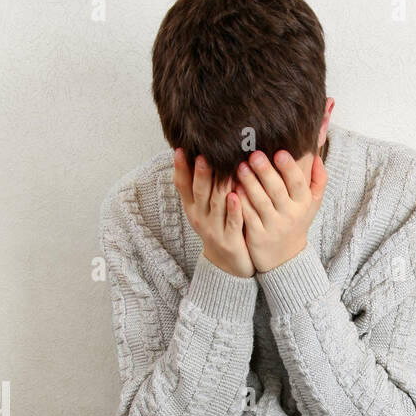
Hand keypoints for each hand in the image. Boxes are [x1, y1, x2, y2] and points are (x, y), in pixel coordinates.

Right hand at [172, 149, 253, 278]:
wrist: (228, 266)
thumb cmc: (219, 229)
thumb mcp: (204, 210)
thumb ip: (203, 186)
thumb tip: (199, 153)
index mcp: (192, 208)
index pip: (182, 186)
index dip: (181, 169)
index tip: (181, 150)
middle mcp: (200, 218)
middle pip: (199, 192)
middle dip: (200, 173)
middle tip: (202, 155)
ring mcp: (214, 230)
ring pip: (216, 204)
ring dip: (219, 185)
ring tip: (222, 167)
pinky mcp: (230, 241)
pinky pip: (232, 222)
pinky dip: (233, 209)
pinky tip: (235, 196)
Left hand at [234, 149, 328, 273]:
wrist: (285, 258)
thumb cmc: (296, 222)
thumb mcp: (312, 204)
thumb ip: (318, 180)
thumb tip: (317, 156)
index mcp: (303, 204)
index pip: (298, 183)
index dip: (289, 168)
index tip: (279, 152)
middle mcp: (290, 215)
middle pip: (277, 191)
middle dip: (266, 172)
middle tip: (254, 155)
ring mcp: (273, 226)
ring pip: (261, 202)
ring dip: (250, 183)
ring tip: (241, 167)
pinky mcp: (257, 236)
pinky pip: (248, 216)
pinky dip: (241, 202)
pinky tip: (234, 188)